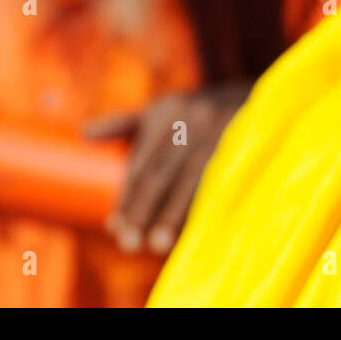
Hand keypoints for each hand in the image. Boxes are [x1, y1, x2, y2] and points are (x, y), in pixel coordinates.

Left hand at [83, 81, 251, 254]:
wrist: (256, 95)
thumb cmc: (196, 112)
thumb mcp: (161, 109)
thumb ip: (124, 124)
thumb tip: (84, 133)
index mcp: (166, 110)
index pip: (142, 162)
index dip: (127, 196)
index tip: (115, 226)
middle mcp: (192, 117)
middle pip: (161, 172)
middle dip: (143, 210)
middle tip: (128, 244)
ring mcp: (221, 129)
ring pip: (191, 178)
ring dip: (173, 213)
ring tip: (158, 244)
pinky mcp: (245, 142)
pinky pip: (220, 179)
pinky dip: (205, 204)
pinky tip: (195, 227)